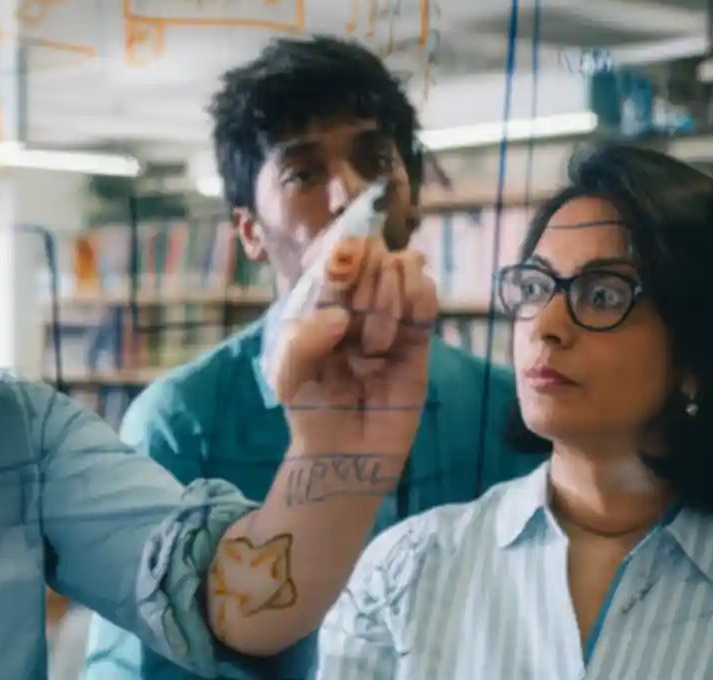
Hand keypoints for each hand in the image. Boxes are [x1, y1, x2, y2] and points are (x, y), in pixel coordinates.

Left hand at [267, 235, 437, 452]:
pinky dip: (423, 297)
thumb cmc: (309, 411)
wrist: (340, 456)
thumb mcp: (288, 376)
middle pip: (373, 271)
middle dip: (370, 280)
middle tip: (358, 318)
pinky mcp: (416, 352)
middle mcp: (358, 314)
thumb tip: (340, 317)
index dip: (346, 257)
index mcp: (323, 312)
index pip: (339, 270)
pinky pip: (424, 315)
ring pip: (401, 285)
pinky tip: (419, 293)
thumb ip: (301, 342)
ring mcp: (389, 330)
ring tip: (376, 339)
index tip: (349, 256)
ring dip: (393, 293)